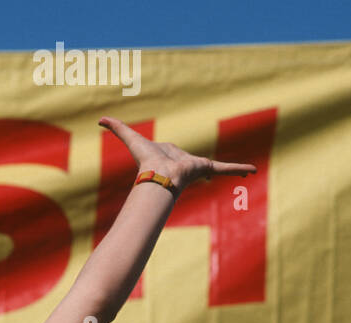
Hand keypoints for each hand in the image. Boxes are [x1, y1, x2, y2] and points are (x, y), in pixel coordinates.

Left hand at [99, 117, 255, 194]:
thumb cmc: (145, 160)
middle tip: (208, 172)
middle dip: (203, 170)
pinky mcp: (207, 169)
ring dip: (231, 170)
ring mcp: (197, 167)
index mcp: (171, 157)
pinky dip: (239, 170)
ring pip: (218, 168)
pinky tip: (251, 171)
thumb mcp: (130, 138)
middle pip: (196, 165)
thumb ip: (116, 128)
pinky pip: (226, 169)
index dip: (178, 158)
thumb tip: (99, 119)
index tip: (180, 162)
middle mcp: (186, 163)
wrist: (159, 175)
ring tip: (245, 173)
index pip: (176, 157)